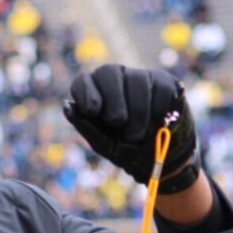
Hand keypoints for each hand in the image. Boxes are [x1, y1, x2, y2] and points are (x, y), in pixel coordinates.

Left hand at [63, 64, 199, 192]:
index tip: (93, 110)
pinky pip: (160, 90)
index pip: (84, 81)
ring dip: (138, 114)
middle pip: (108, 71)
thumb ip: (87, 127)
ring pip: (137, 81)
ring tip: (140, 135)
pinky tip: (159, 123)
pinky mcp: (164, 82)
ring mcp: (141, 78)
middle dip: (113, 100)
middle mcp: (116, 80)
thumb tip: (67, 106)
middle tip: (118, 122)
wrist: (164, 161)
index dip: (86, 92)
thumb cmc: (130, 151)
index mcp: (96, 94)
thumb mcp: (107, 145)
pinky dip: (158, 112)